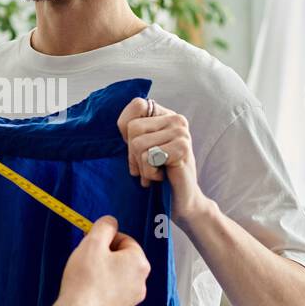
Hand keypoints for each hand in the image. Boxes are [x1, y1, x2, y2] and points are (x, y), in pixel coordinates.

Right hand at [54, 215, 150, 305]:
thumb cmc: (85, 280)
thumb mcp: (92, 242)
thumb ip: (104, 226)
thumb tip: (110, 221)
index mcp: (139, 263)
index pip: (126, 240)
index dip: (106, 239)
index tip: (91, 244)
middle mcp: (141, 282)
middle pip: (123, 258)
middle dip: (105, 255)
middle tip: (87, 259)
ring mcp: (132, 299)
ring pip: (118, 276)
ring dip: (104, 272)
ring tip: (85, 276)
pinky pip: (113, 292)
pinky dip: (102, 289)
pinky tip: (87, 291)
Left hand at [117, 97, 206, 225]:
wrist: (181, 201)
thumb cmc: (159, 175)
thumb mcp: (141, 149)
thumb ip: (133, 133)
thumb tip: (122, 125)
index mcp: (166, 115)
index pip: (137, 104)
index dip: (127, 129)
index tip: (137, 149)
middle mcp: (176, 119)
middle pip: (133, 128)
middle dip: (133, 153)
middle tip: (147, 166)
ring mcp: (181, 133)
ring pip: (138, 144)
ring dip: (142, 166)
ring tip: (155, 172)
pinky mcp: (182, 148)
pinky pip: (148, 157)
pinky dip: (150, 172)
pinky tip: (161, 176)